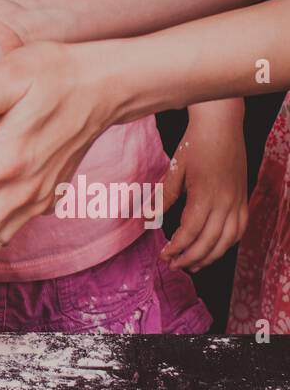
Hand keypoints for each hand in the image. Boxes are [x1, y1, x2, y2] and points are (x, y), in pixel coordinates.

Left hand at [159, 109, 248, 271]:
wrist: (221, 123)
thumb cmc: (195, 143)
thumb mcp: (175, 168)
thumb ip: (163, 196)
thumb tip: (146, 218)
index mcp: (205, 196)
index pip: (190, 233)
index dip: (176, 248)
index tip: (164, 255)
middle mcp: (225, 202)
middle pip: (209, 243)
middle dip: (190, 258)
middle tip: (174, 265)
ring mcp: (237, 201)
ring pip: (227, 241)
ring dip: (210, 256)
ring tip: (193, 264)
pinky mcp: (243, 198)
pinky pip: (240, 229)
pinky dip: (229, 243)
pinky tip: (216, 247)